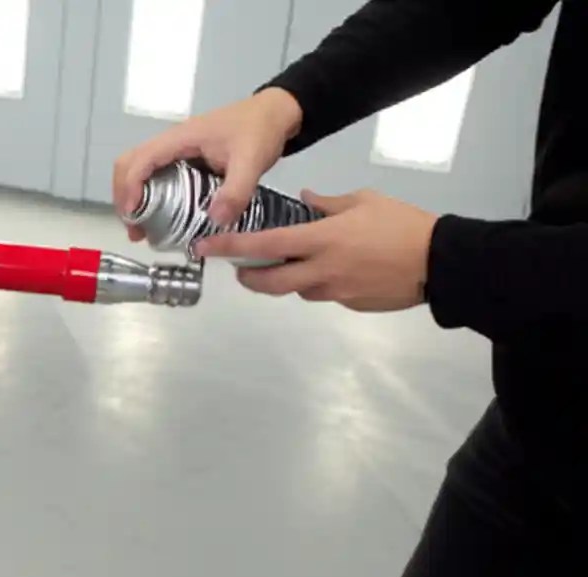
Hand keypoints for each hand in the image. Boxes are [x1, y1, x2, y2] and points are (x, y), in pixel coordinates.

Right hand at [112, 88, 302, 240]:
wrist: (275, 114)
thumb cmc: (260, 130)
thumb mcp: (252, 160)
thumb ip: (236, 190)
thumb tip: (214, 219)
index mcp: (180, 139)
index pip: (140, 160)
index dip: (130, 187)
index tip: (134, 216)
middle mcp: (171, 144)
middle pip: (129, 164)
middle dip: (124, 196)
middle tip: (135, 228)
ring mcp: (176, 152)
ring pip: (139, 171)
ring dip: (134, 199)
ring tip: (143, 229)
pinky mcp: (184, 160)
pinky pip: (157, 177)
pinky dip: (151, 198)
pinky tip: (163, 219)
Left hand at [198, 189, 437, 311]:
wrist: (440, 262)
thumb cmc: (402, 225)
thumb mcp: (364, 201)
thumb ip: (328, 204)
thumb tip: (307, 200)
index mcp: (321, 240)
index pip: (264, 246)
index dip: (231, 247)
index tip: (207, 246)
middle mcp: (320, 271)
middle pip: (268, 283)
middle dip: (248, 277)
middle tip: (240, 269)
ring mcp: (334, 292)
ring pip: (296, 290)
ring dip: (287, 279)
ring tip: (293, 263)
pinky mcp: (349, 304)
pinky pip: (324, 294)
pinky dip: (318, 283)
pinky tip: (332, 270)